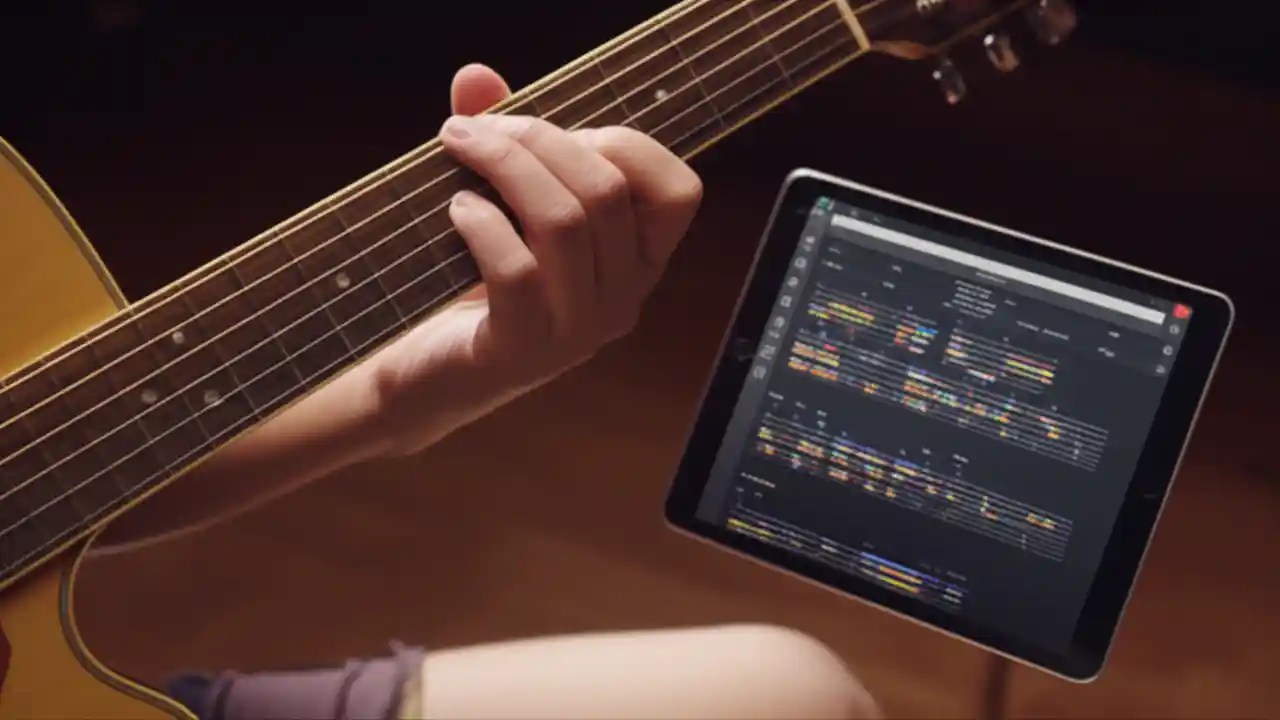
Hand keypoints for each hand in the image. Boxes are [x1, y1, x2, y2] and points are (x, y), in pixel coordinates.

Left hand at [369, 64, 702, 455]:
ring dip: (505, 167)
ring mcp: (578, 332)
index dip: (623, 142)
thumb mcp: (499, 203)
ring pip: (565, 224)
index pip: (677, 192)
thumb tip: (477, 77)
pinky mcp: (524, 352)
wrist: (428, 376)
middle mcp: (623, 299)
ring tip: (457, 150)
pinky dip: (482, 224)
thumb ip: (500, 139)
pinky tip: (455, 210)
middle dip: (537, 139)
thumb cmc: (474, 283)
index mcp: (637, 262)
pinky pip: (517, 271)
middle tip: (474, 129)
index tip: (556, 132)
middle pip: (606, 191)